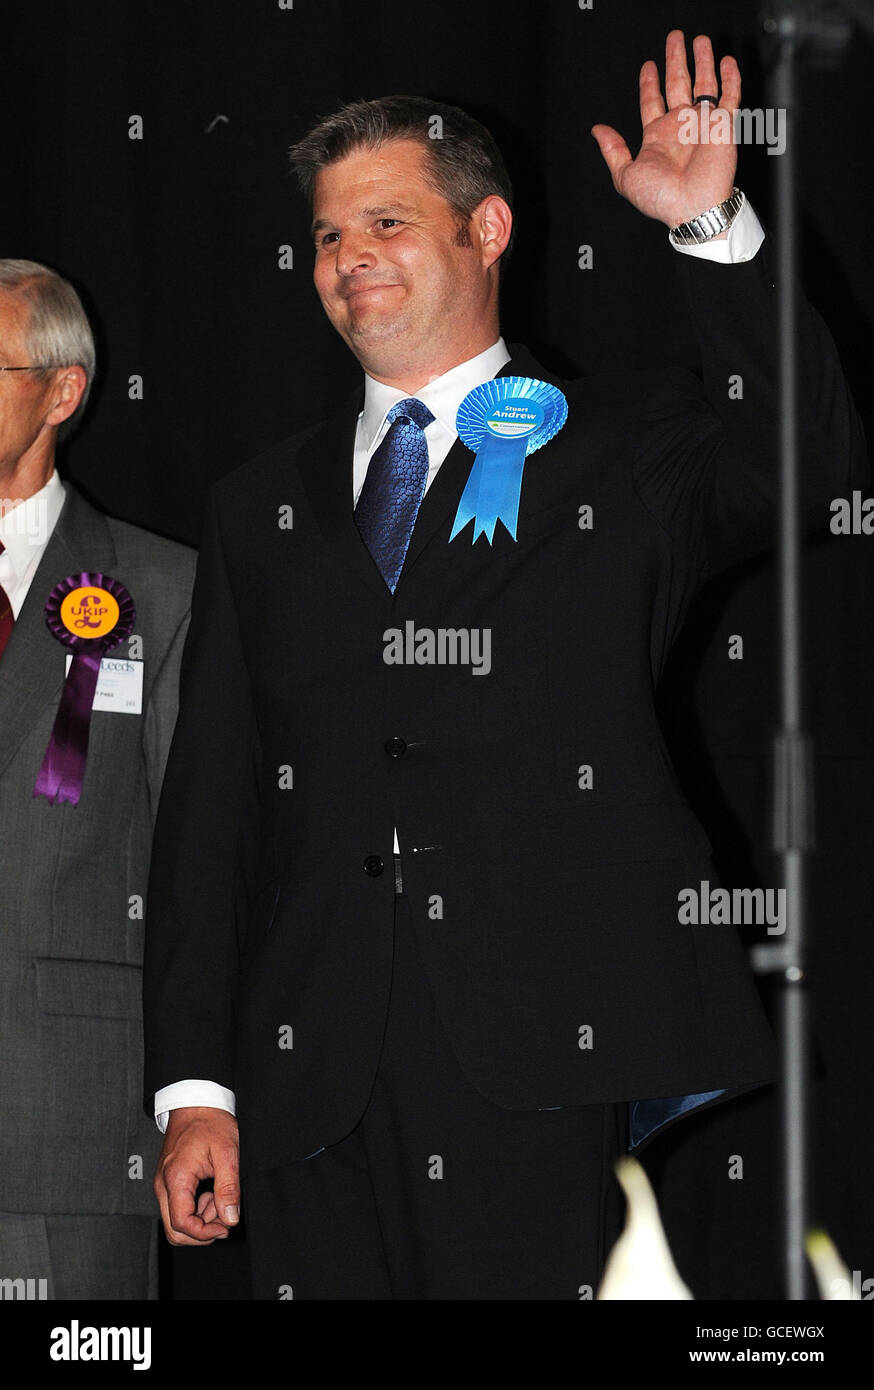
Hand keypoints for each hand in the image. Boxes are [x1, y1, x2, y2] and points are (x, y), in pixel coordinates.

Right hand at [153, 1106, 240, 1245]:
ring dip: (199, 1220)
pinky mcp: (167, 1181)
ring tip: (218, 1197)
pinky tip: (209, 1193)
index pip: (181, 1224)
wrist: (195, 1103)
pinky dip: (194, 1209)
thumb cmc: (210, 1122)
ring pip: (175, 1221)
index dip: (204, 1233)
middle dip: (201, 1231)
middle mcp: (163, 1185)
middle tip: (223, 1215)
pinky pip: (176, 1208)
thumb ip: (228, 1188)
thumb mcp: (227, 1153)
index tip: (225, 1227)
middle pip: (174, 1230)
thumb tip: (230, 1218)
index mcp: (176, 1178)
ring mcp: (163, 1184)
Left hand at [591, 30, 739, 228]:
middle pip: (677, 84)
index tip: (648, 66)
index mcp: (658, 136)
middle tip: (674, 38)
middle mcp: (681, 127)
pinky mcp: (723, 126)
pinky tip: (727, 61)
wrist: (692, 208)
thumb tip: (598, 130)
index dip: (649, 83)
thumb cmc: (661, 198)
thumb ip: (613, 150)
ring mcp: (702, 124)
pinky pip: (730, 97)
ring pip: (704, 84)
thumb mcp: (625, 175)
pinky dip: (730, 79)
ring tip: (700, 40)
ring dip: (702, 62)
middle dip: (676, 60)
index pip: (652, 101)